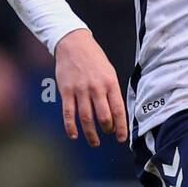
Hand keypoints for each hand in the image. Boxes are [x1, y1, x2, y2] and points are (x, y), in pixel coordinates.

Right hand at [54, 28, 127, 145]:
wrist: (74, 44)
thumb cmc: (94, 59)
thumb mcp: (109, 72)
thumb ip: (112, 92)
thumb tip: (116, 114)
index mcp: (110, 84)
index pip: (118, 110)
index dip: (121, 127)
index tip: (121, 138)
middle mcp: (96, 88)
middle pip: (103, 117)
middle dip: (107, 130)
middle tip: (107, 134)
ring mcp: (80, 90)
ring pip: (86, 118)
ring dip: (91, 134)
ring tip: (94, 142)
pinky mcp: (66, 91)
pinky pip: (68, 113)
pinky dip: (71, 127)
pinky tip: (74, 135)